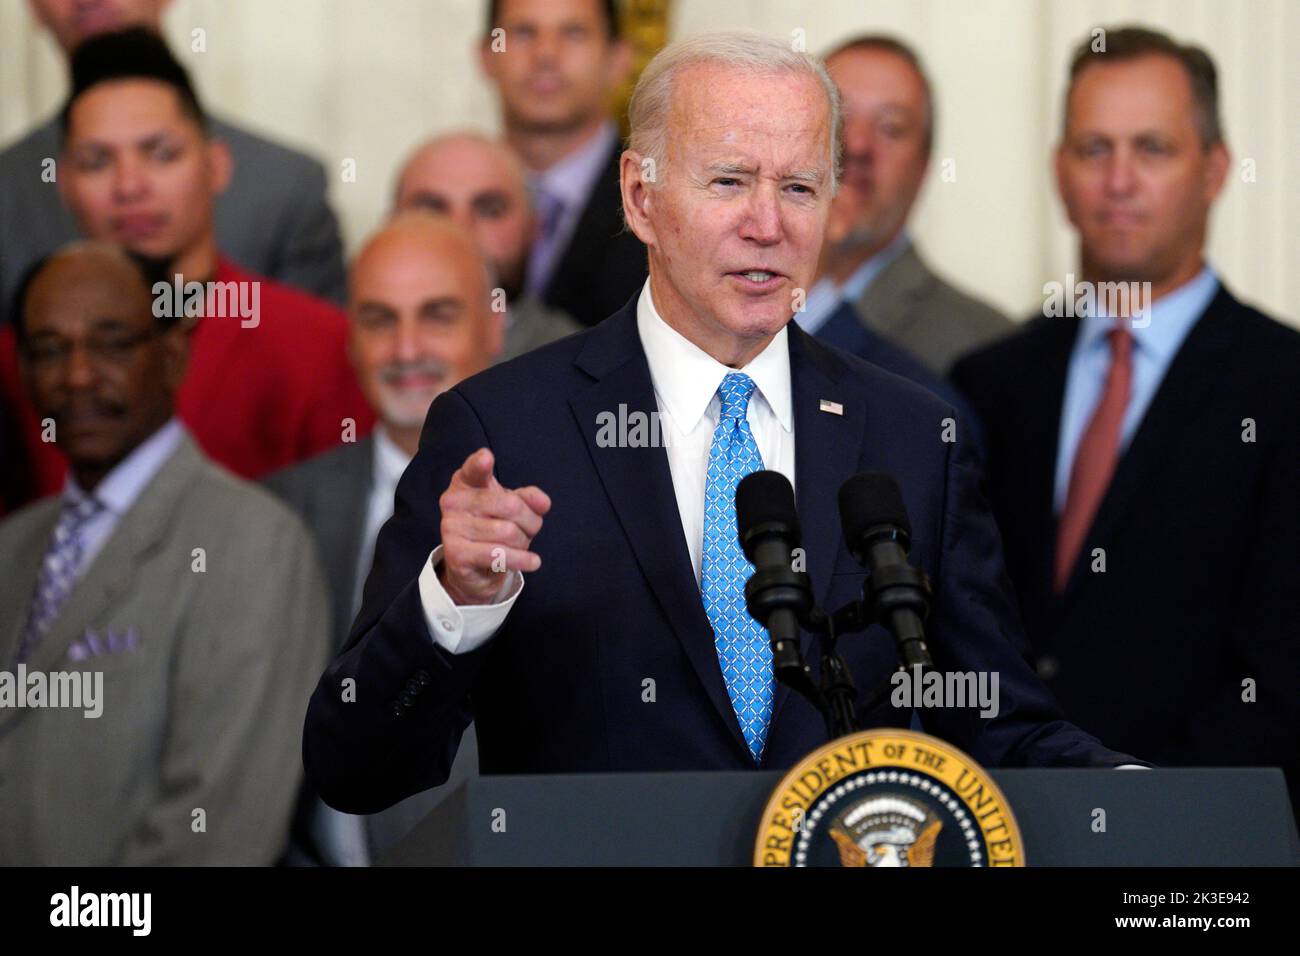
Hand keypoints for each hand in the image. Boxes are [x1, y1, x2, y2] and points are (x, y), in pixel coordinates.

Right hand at [437, 448, 550, 605]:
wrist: (475, 568)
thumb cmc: (494, 528)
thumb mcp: (514, 508)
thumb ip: (529, 499)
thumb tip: (543, 502)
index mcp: (465, 482)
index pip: (473, 470)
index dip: (480, 464)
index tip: (486, 457)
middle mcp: (453, 501)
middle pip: (510, 505)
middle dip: (530, 521)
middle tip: (529, 529)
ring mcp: (451, 528)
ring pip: (508, 532)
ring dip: (524, 543)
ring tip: (520, 545)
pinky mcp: (456, 554)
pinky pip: (499, 554)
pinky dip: (521, 559)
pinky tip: (532, 561)